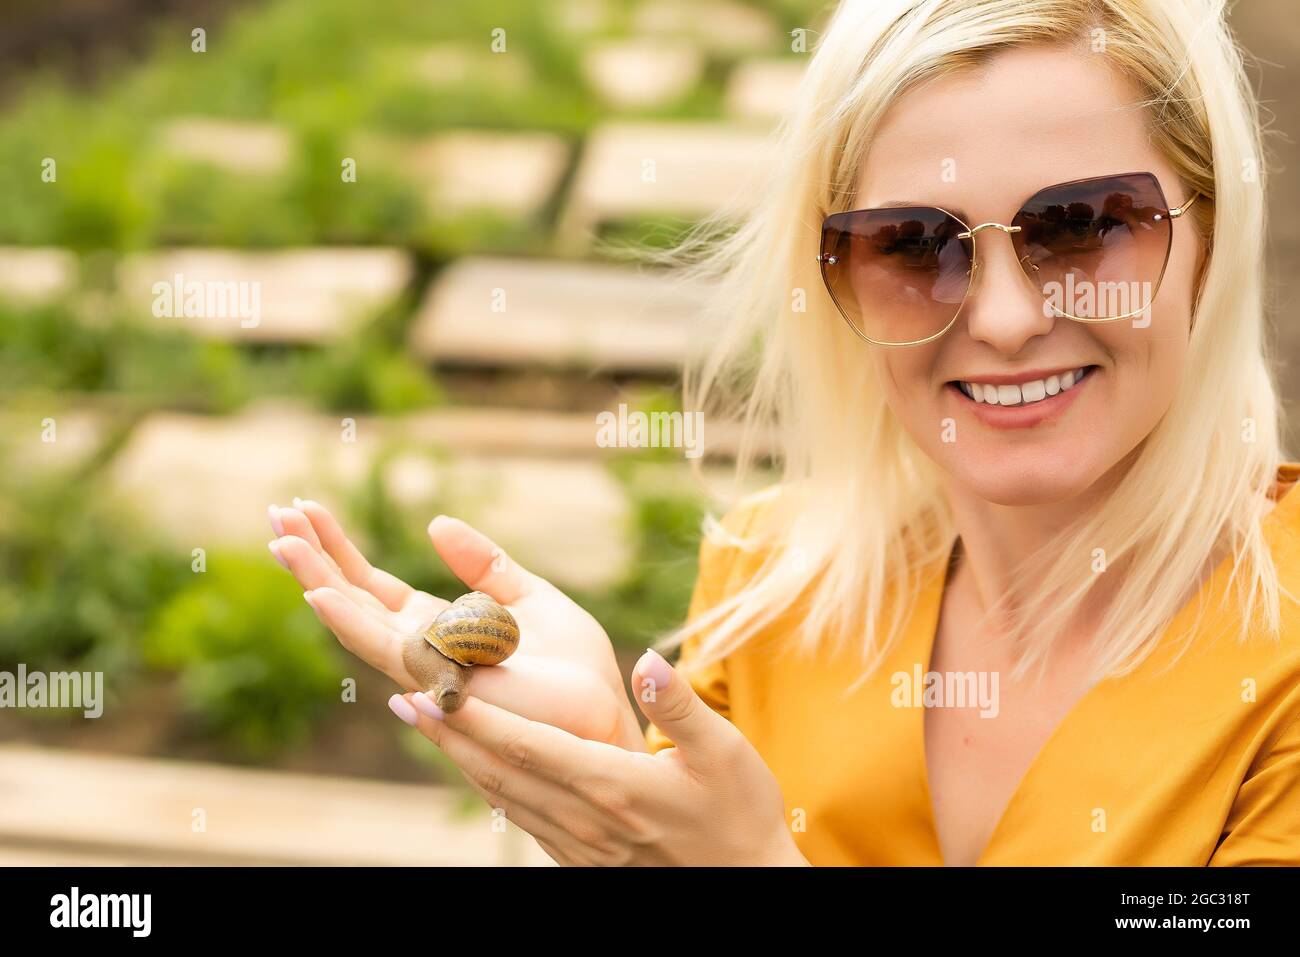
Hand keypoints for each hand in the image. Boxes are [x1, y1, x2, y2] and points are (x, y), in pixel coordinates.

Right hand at [267, 499, 645, 750]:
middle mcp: (421, 648)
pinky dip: (350, 621)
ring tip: (282, 544)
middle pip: (352, 598)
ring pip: (356, 621)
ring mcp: (424, 666)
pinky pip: (386, 648)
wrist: (601, 714)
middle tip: (274, 515)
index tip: (305, 509)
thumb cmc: (575, 668)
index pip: (373, 584)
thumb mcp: (530, 595)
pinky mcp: (438, 681)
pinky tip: (320, 594)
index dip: (338, 548)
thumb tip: (435, 523)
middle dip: (313, 558)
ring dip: (318, 582)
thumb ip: (484, 564)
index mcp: (439, 626)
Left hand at [389, 646, 808, 865]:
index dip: (475, 717)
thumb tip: (647, 662)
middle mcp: (584, 817)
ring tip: (422, 721)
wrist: (743, 881)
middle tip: (401, 695)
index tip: (434, 688)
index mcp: (613, 785)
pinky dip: (486, 782)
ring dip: (457, 756)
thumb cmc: (738, 812)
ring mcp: (578, 842)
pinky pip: (519, 814)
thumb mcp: (725, 753)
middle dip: (446, 733)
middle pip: (498, 769)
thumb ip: (679, 708)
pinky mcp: (579, 854)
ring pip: (501, 794)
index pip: (528, 745)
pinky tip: (473, 761)